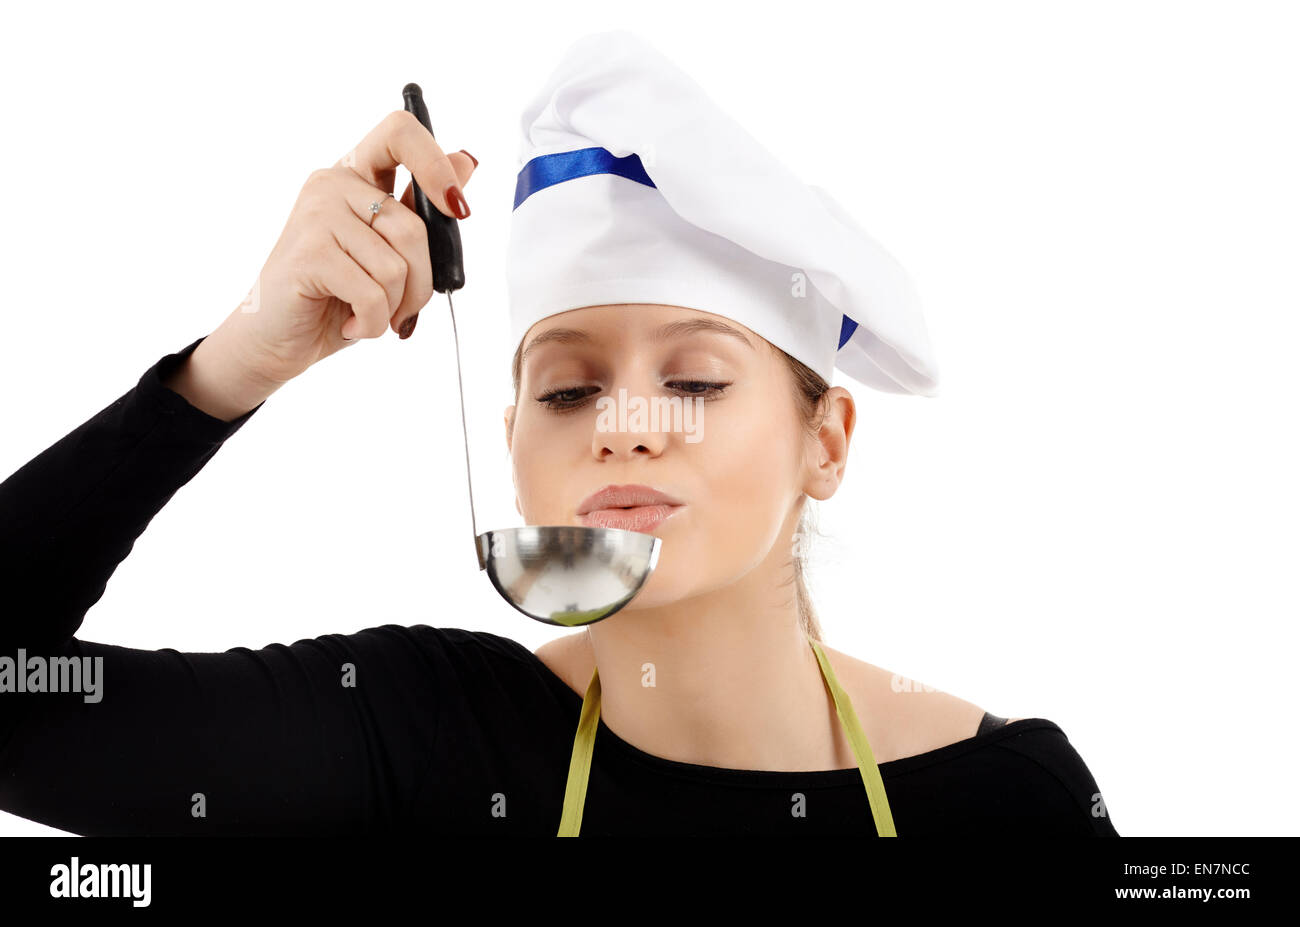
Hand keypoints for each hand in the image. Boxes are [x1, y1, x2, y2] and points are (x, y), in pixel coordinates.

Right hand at [222, 109, 476, 385]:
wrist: (280, 338)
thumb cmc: (336, 295)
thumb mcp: (388, 250)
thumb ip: (420, 208)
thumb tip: (466, 160)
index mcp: (355, 175)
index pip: (399, 132)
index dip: (436, 164)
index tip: (456, 208)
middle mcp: (333, 184)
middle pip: (413, 226)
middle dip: (421, 283)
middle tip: (402, 308)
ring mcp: (317, 214)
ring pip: (396, 266)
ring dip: (394, 307)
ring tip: (367, 315)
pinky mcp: (309, 253)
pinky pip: (372, 294)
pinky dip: (373, 323)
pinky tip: (352, 324)